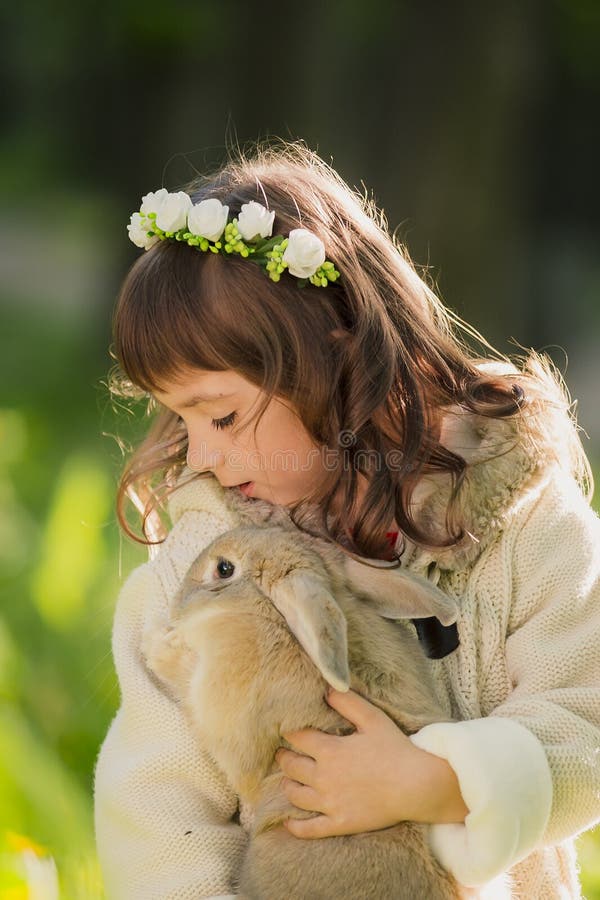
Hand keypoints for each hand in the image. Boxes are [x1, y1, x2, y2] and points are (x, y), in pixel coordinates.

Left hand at [275, 688, 433, 838]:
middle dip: (284, 758)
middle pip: (292, 767)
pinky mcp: (340, 823)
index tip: (285, 729)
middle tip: (282, 754)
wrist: (416, 785)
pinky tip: (289, 822)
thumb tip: (326, 690)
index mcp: (330, 751)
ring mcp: (330, 803)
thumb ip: (347, 702)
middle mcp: (324, 777)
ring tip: (287, 780)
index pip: (298, 738)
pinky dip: (296, 826)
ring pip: (297, 795)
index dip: (289, 732)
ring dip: (288, 786)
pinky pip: (311, 828)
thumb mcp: (372, 718)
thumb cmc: (395, 749)